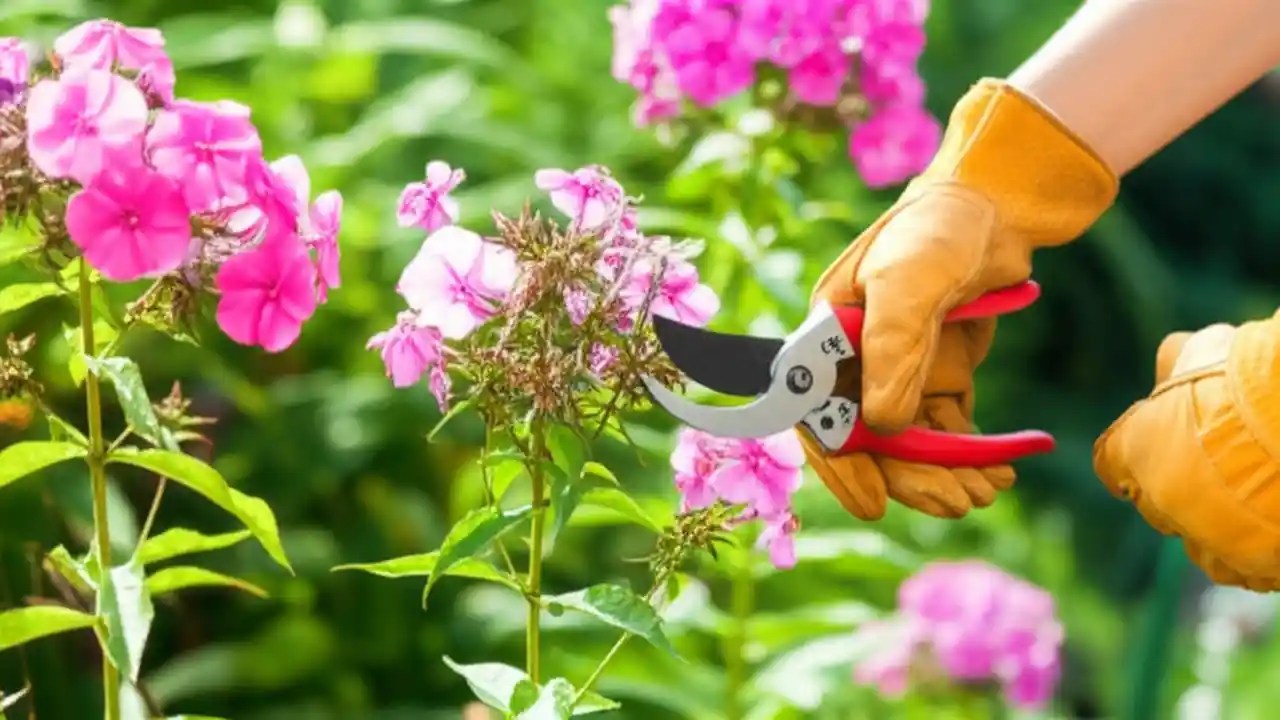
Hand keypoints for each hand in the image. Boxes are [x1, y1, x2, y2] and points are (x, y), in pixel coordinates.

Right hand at [800, 79, 1116, 519]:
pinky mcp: (937, 376)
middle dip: (909, 478)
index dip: (840, 464)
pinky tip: (1000, 470)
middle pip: (869, 439)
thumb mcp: (910, 282)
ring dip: (944, 473)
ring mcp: (897, 371)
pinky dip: (969, 454)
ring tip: (985, 492)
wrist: (995, 206)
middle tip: (954, 504)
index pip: (817, 413)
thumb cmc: (938, 230)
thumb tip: (885, 426)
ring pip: (910, 444)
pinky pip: (946, 429)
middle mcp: (855, 362)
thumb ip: (893, 349)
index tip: (873, 504)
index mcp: (827, 337)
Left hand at [1094, 323, 1279, 589]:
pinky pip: (1248, 570)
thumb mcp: (1207, 350)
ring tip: (1261, 500)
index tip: (1152, 452)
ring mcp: (1208, 539)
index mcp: (1136, 450)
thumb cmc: (1250, 375)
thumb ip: (1179, 362)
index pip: (1112, 462)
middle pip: (1158, 507)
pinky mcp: (1254, 565)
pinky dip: (1259, 557)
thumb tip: (1170, 362)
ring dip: (1221, 531)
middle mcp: (1162, 502)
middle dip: (1183, 492)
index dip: (1134, 456)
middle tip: (1223, 469)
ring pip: (1202, 547)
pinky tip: (1277, 528)